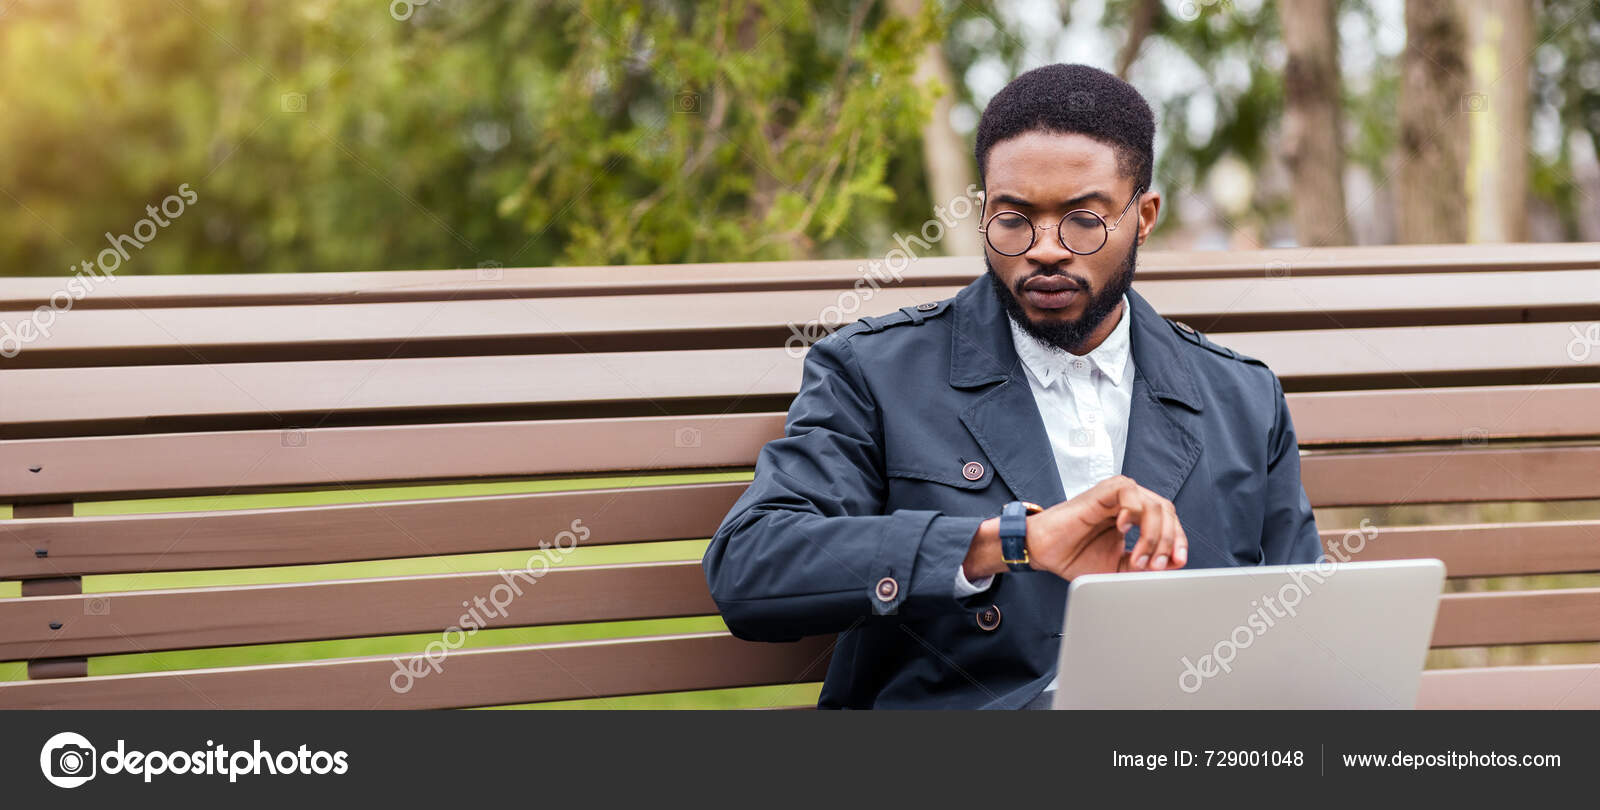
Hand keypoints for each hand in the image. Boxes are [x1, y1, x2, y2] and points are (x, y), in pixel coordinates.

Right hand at [964, 475, 1188, 581]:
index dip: (1178, 541)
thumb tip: (1172, 565)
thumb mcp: (1118, 568)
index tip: (1179, 562)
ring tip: (1138, 557)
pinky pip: (1130, 492)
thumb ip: (1144, 565)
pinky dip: (1134, 513)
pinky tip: (1124, 530)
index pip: (1169, 522)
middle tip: (1157, 565)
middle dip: (1169, 541)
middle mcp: (1129, 502)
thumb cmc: (1075, 555)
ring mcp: (1117, 495)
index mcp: (1135, 516)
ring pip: (1154, 504)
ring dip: (1153, 536)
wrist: (1044, 551)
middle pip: (1167, 512)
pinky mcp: (1103, 491)